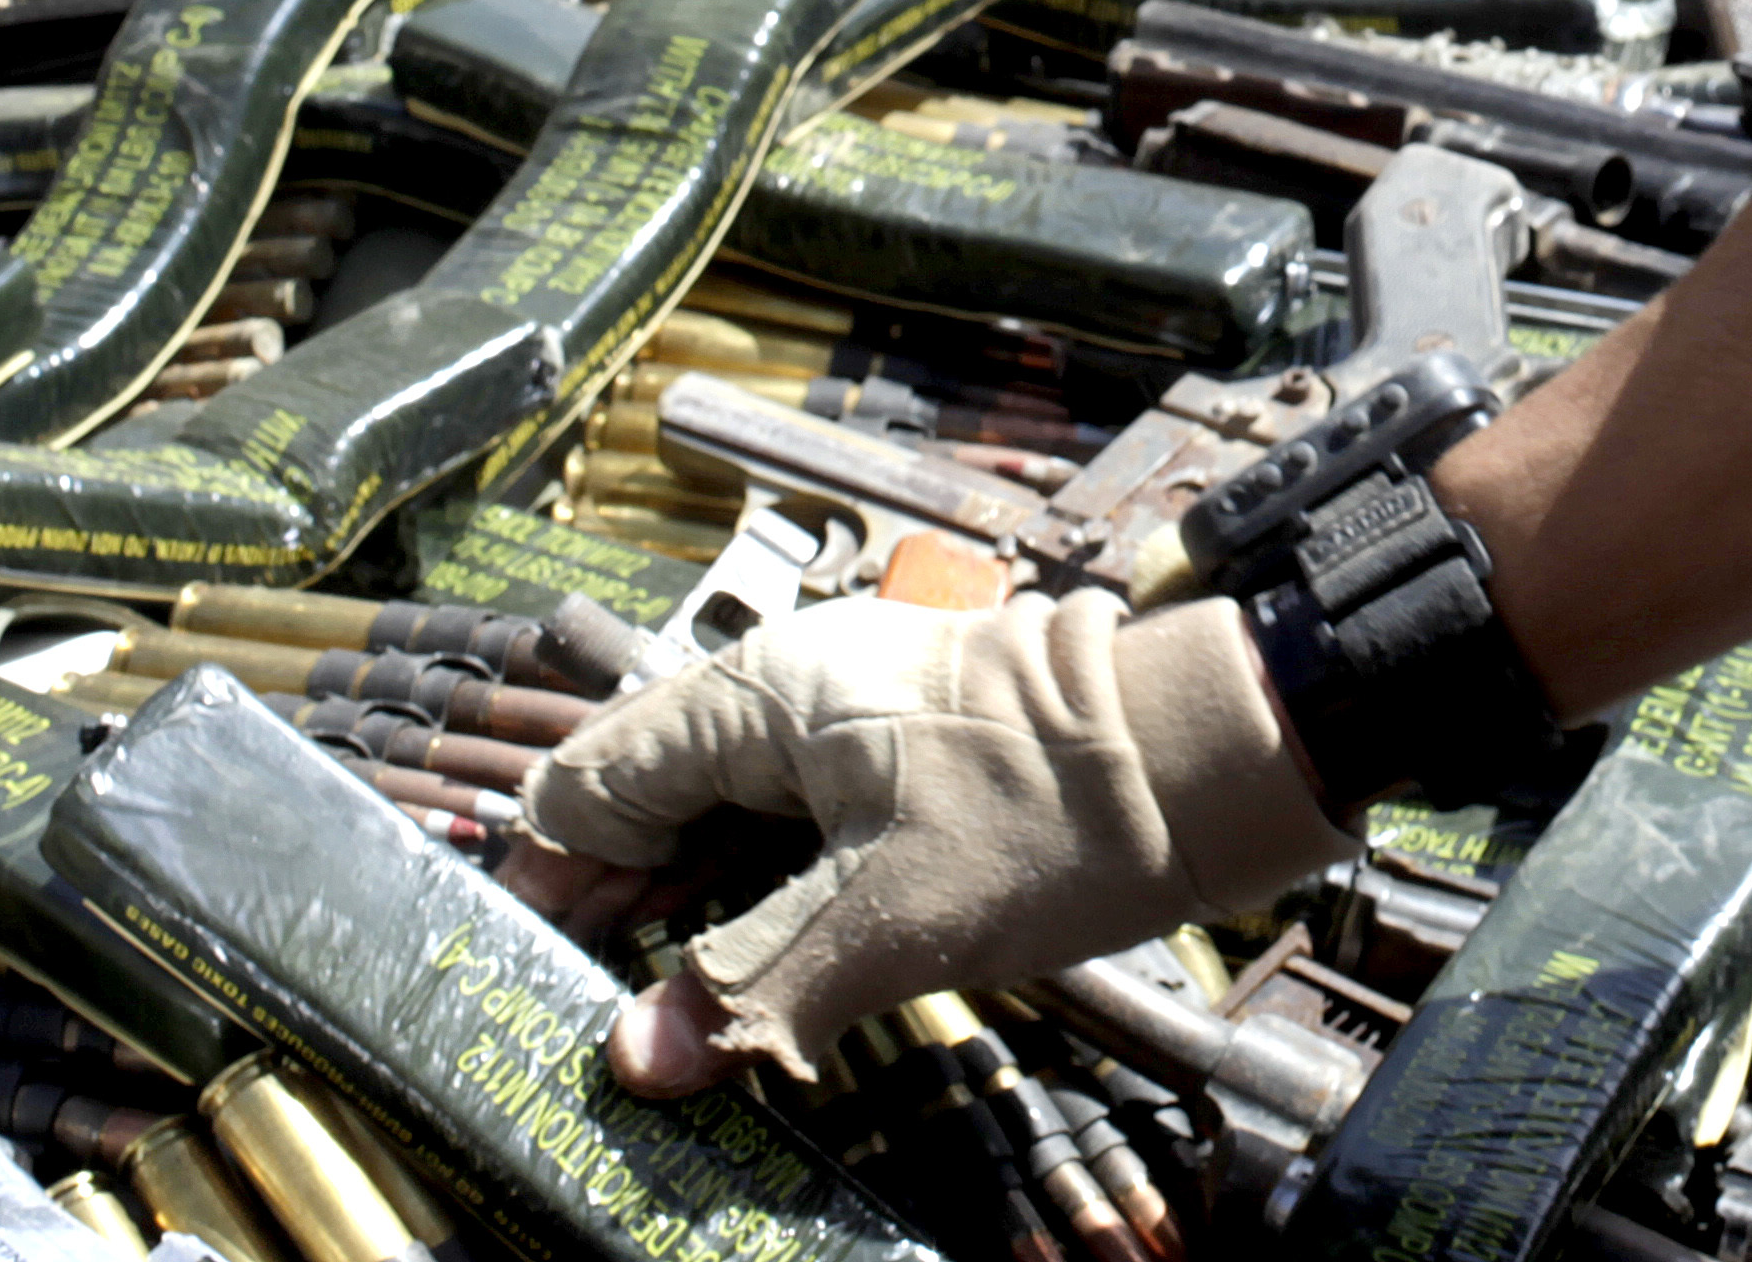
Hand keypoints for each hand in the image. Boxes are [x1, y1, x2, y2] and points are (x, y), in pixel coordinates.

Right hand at [522, 589, 1353, 1087]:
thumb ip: (751, 986)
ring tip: (676, 1022)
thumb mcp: (887, 919)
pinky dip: (764, 897)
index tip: (542, 984)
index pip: (592, 783)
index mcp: (761, 696)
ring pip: (724, 821)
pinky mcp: (898, 762)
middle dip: (621, 914)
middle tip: (606, 1026)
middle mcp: (789, 692)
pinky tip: (765, 974)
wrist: (1209, 760)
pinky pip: (792, 827)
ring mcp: (847, 722)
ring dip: (695, 916)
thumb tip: (632, 1060)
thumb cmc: (1056, 816)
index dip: (555, 887)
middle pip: (650, 803)